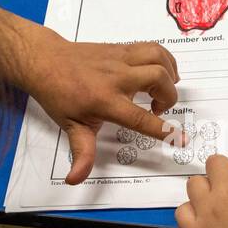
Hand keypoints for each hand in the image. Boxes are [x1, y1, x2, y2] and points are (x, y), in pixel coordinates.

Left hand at [0, 2, 182, 183]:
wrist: (45, 61)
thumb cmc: (58, 94)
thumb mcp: (71, 126)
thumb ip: (81, 153)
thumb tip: (75, 179)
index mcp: (106, 100)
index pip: (141, 118)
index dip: (164, 130)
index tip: (181, 140)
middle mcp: (117, 77)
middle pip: (159, 79)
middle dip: (169, 97)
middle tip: (157, 109)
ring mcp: (120, 59)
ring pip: (158, 57)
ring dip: (170, 74)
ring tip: (163, 88)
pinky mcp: (121, 48)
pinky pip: (151, 48)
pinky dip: (164, 59)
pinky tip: (160, 72)